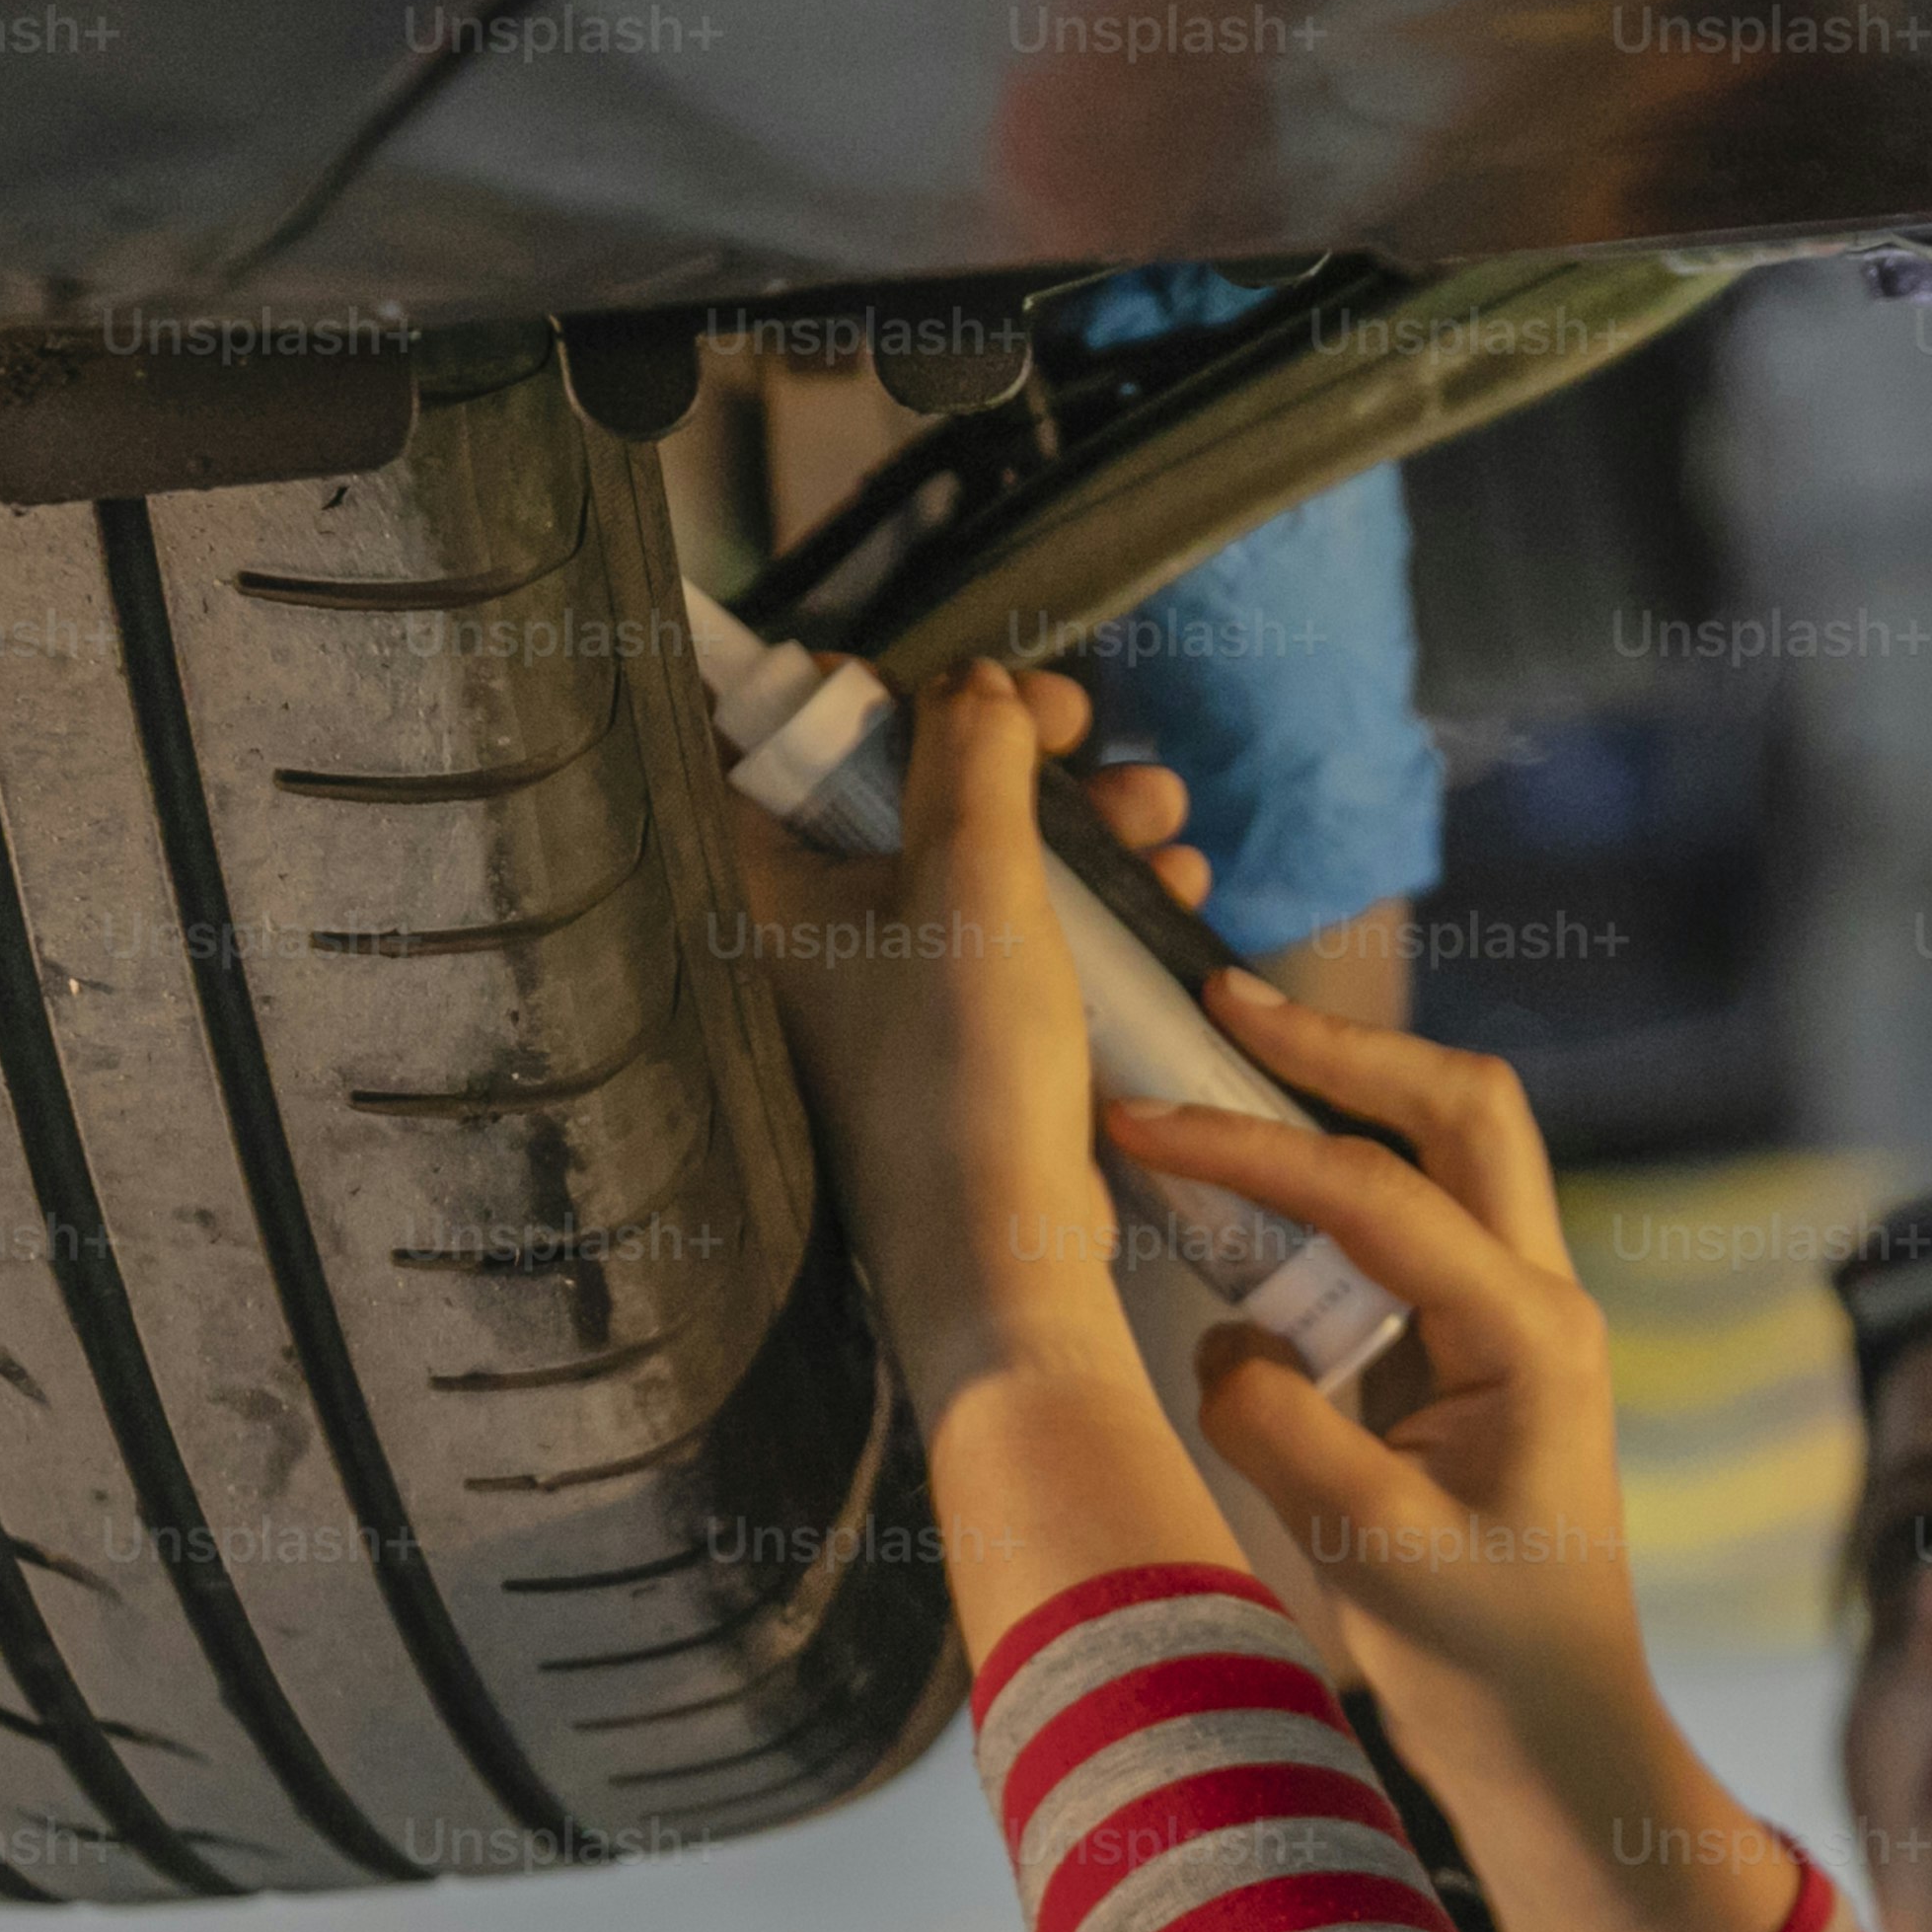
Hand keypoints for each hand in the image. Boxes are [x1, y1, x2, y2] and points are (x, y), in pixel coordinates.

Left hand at [721, 659, 1192, 1415]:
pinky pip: (1007, 933)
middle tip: (1093, 734)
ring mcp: (875, 990)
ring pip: (973, 859)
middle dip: (1021, 754)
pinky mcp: (944, 1038)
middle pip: (900, 789)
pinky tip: (1168, 884)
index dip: (892, 692)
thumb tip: (976, 680)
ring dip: (1076, 823)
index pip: (792, 736)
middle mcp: (800, 932)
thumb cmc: (966, 1066)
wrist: (1002, 1252)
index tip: (992, 686)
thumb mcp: (978, 878)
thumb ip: (974, 753)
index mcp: (762, 881)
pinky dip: (1081, 901)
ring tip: (1165, 815)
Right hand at [1120, 1003, 1790, 1931]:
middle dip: (1340, 1048)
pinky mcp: (1476, 1348)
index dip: (1250, 1150)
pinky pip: (1412, 1225)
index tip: (1139, 1123)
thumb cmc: (1482, 1652)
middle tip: (1222, 1004)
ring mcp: (1516, 1318)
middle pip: (1459, 1110)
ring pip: (1449, 1149)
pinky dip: (1338, 1183)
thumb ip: (1280, 1423)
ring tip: (1229, 1059)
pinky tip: (1251, 1185)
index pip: (1376, 1197)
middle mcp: (1540, 1302)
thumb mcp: (1366, 1544)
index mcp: (1531, 1338)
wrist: (1553, 1727)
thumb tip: (1226, 1341)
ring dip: (1346, 1095)